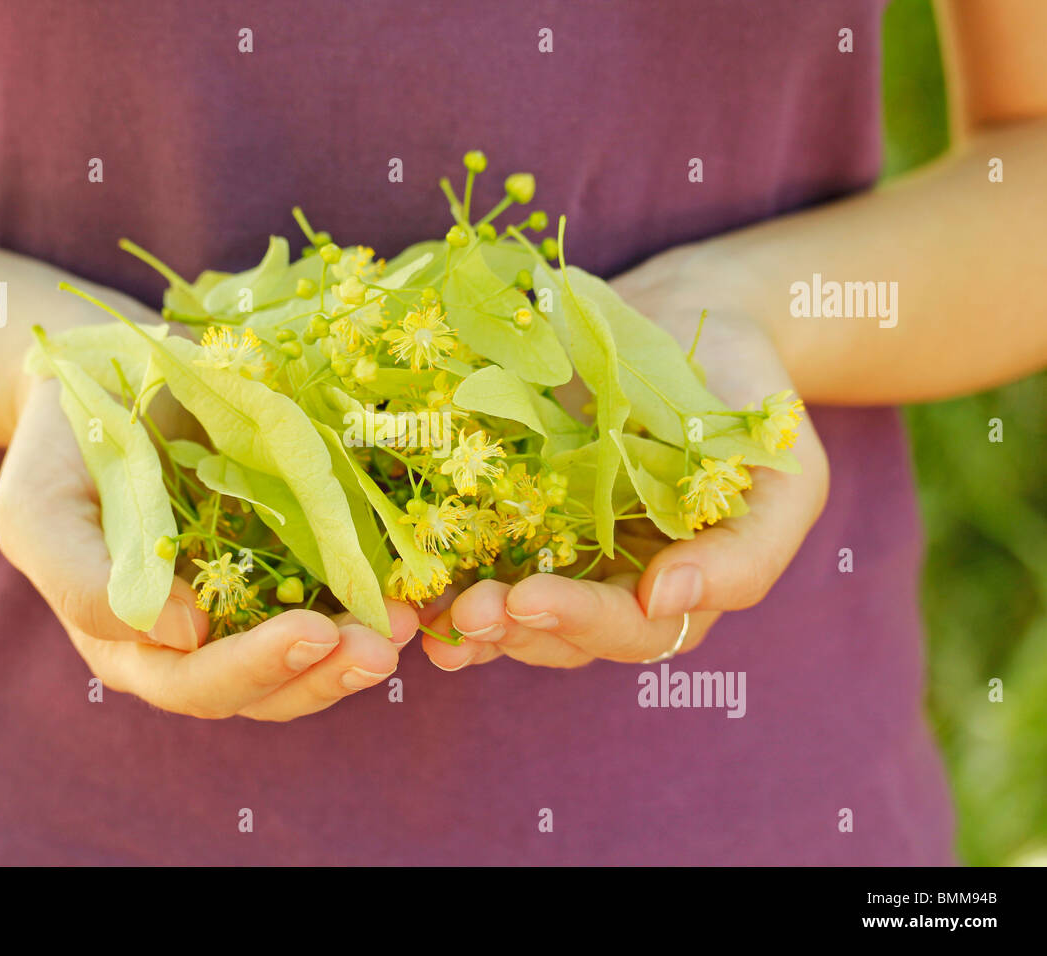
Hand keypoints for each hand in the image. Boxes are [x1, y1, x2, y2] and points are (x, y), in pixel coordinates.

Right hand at [0, 349, 416, 720]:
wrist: (98, 383)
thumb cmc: (61, 450)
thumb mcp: (40, 512)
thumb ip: (88, 585)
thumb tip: (187, 636)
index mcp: (131, 642)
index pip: (196, 682)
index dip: (255, 667)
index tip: (311, 632)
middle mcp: (194, 638)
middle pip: (265, 687)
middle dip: (325, 672)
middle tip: (383, 647)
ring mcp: (244, 600)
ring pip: (307, 655)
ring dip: (358, 647)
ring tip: (409, 623)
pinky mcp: (284, 556)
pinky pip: (330, 592)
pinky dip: (367, 595)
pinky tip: (407, 583)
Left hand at [422, 245, 829, 669]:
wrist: (692, 319)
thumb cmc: (748, 400)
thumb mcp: (785, 475)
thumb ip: (745, 553)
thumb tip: (666, 600)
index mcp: (682, 589)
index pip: (634, 631)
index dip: (582, 623)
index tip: (529, 598)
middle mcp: (615, 584)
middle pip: (563, 635)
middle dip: (513, 627)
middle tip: (469, 612)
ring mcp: (561, 551)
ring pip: (514, 609)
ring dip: (471, 617)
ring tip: (429, 612)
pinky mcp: (515, 511)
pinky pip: (477, 554)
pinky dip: (443, 574)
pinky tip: (407, 584)